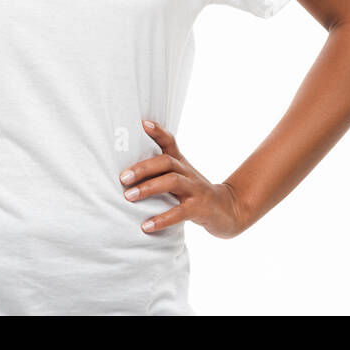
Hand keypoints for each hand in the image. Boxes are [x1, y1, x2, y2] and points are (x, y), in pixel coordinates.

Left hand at [119, 120, 246, 238]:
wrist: (227, 210)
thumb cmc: (194, 192)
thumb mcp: (180, 177)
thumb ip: (160, 171)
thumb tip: (126, 172)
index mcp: (181, 163)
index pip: (170, 142)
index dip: (158, 132)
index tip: (143, 124)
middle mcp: (188, 172)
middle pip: (166, 162)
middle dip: (143, 168)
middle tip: (123, 178)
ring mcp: (195, 189)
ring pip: (172, 182)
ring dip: (149, 188)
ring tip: (129, 197)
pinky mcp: (199, 208)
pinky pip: (180, 212)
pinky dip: (162, 219)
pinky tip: (146, 226)